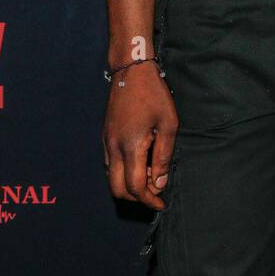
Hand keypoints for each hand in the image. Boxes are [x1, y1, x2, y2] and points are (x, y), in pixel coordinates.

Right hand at [102, 62, 178, 211]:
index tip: (161, 204)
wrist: (131, 71)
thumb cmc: (154, 95)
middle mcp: (113, 148)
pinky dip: (123, 172)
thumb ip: (163, 156)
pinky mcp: (105, 136)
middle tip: (155, 192)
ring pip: (111, 178)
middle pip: (117, 189)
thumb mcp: (168, 124)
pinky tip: (140, 161)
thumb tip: (159, 183)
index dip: (148, 200)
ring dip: (129, 184)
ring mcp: (106, 142)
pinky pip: (110, 164)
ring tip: (151, 173)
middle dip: (136, 197)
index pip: (135, 187)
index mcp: (130, 146)